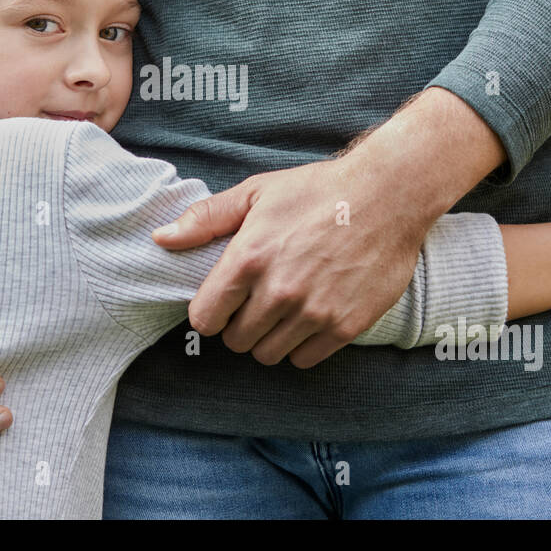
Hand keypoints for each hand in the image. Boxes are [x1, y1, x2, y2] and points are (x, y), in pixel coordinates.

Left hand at [151, 152, 432, 368]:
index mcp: (249, 257)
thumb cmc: (317, 190)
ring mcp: (313, 311)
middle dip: (240, 325)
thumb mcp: (256, 193)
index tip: (222, 303)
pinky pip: (305, 360)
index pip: (205, 318)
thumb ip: (205, 219)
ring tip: (284, 310)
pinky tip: (309, 319)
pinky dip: (302, 346)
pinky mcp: (345, 325)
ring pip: (269, 354)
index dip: (210, 312)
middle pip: (236, 340)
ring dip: (270, 338)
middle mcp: (279, 290)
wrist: (388, 195)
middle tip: (258, 303)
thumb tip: (161, 239)